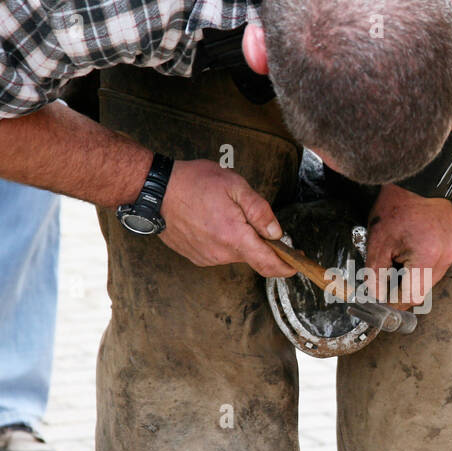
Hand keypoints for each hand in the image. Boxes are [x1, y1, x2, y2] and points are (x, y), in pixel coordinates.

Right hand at [158, 159, 294, 277]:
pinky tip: (212, 221)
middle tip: (248, 214)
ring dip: (238, 238)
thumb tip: (277, 233)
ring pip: (235, 253)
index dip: (285, 267)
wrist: (156, 191)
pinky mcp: (195, 256)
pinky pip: (219, 252)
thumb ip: (259, 211)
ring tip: (223, 212)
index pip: (268, 263)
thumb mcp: (235, 186)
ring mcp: (207, 257)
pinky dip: (222, 240)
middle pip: (252, 255)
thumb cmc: (194, 183)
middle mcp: (221, 254)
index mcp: (234, 237)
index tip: (295, 265)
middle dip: (258, 240)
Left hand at [365, 183, 451, 307]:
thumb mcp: (378, 242)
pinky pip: (443, 262)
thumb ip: (375, 274)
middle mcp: (446, 254)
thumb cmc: (396, 207)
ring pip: (434, 277)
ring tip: (403, 258)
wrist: (418, 181)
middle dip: (405, 288)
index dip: (396, 302)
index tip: (384, 302)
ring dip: (418, 275)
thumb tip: (375, 297)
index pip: (412, 296)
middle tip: (389, 278)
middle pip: (424, 289)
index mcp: (426, 256)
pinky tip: (418, 247)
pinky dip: (429, 262)